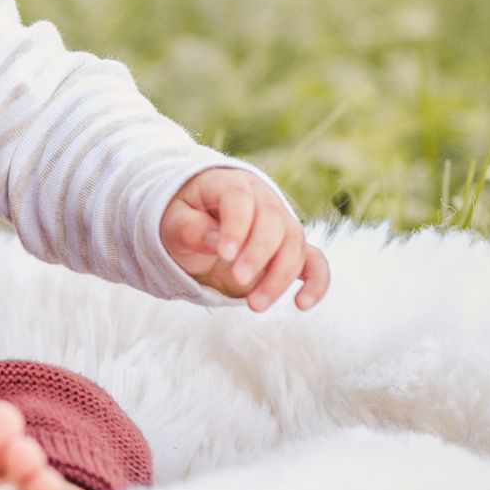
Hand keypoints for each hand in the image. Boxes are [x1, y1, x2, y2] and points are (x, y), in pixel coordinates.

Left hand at [160, 167, 329, 311]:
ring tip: (254, 305)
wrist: (197, 225)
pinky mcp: (292, 250)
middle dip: (259, 255)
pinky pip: (315, 262)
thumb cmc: (183, 220)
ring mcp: (282, 224)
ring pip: (295, 245)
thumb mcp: (174, 223)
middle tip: (238, 280)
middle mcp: (263, 200)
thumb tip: (217, 242)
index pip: (239, 197)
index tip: (224, 254)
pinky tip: (302, 304)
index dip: (237, 225)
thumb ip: (190, 229)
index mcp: (230, 184)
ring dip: (279, 277)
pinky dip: (316, 282)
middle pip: (274, 222)